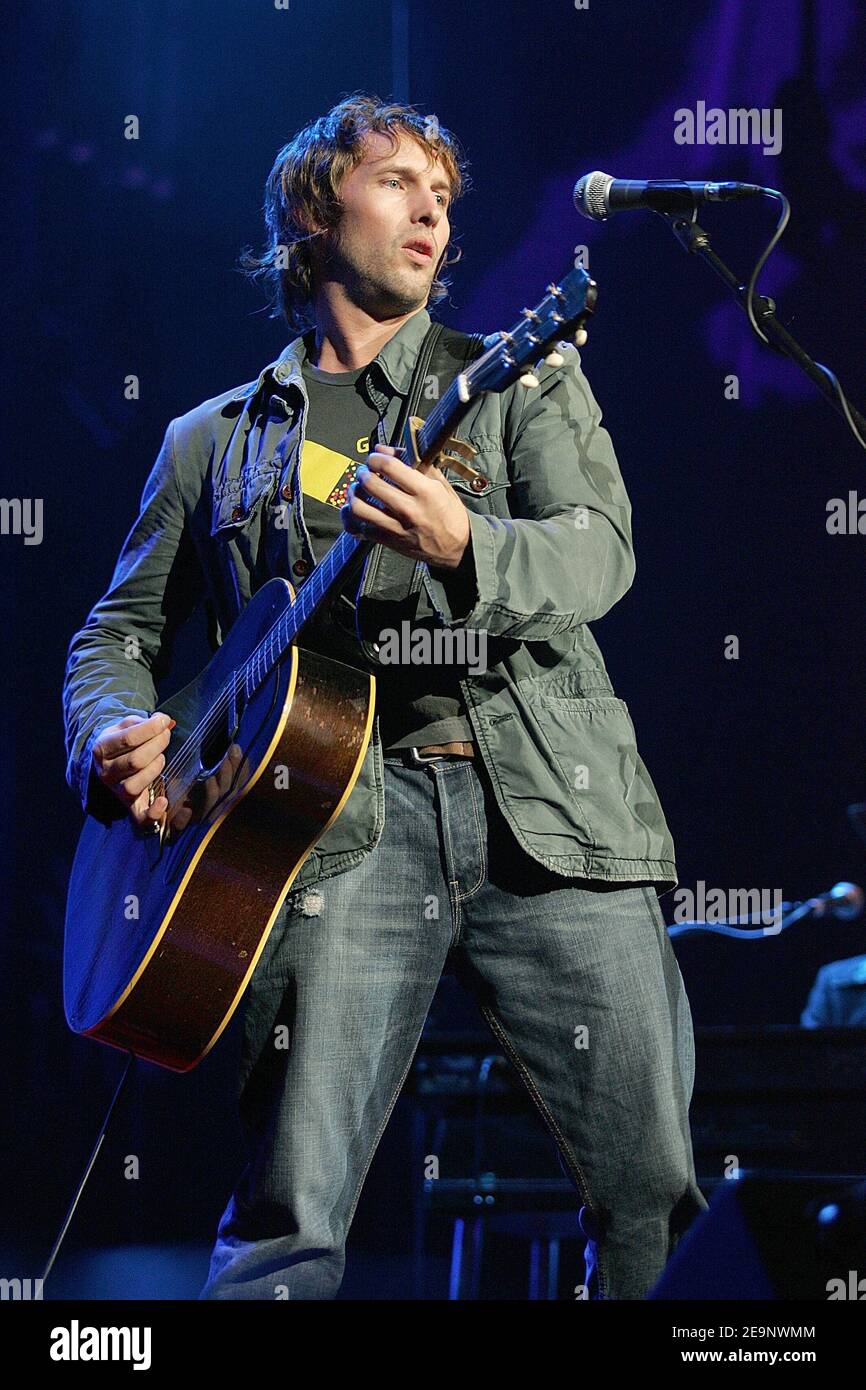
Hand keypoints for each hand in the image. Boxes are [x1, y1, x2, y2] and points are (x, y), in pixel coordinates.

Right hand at [92, 712, 175, 827]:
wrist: (108, 761)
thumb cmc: (121, 741)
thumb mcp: (125, 726)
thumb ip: (143, 722)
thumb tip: (164, 721)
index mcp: (101, 749)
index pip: (128, 738)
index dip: (150, 728)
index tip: (163, 721)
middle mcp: (106, 772)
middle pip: (135, 761)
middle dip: (157, 745)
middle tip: (165, 736)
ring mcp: (117, 790)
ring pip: (135, 785)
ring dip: (154, 768)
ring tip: (161, 757)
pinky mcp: (130, 806)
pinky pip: (139, 817)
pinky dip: (153, 813)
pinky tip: (163, 801)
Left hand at [341, 444, 469, 568]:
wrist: (457, 548)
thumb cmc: (450, 515)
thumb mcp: (440, 484)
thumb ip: (415, 464)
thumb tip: (387, 449)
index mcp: (424, 491)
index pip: (389, 466)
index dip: (376, 458)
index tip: (375, 458)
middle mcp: (409, 509)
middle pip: (370, 484)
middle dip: (363, 473)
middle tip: (365, 472)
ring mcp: (397, 527)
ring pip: (359, 507)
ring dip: (353, 494)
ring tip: (357, 489)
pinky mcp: (389, 541)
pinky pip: (359, 527)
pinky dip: (351, 517)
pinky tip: (355, 510)